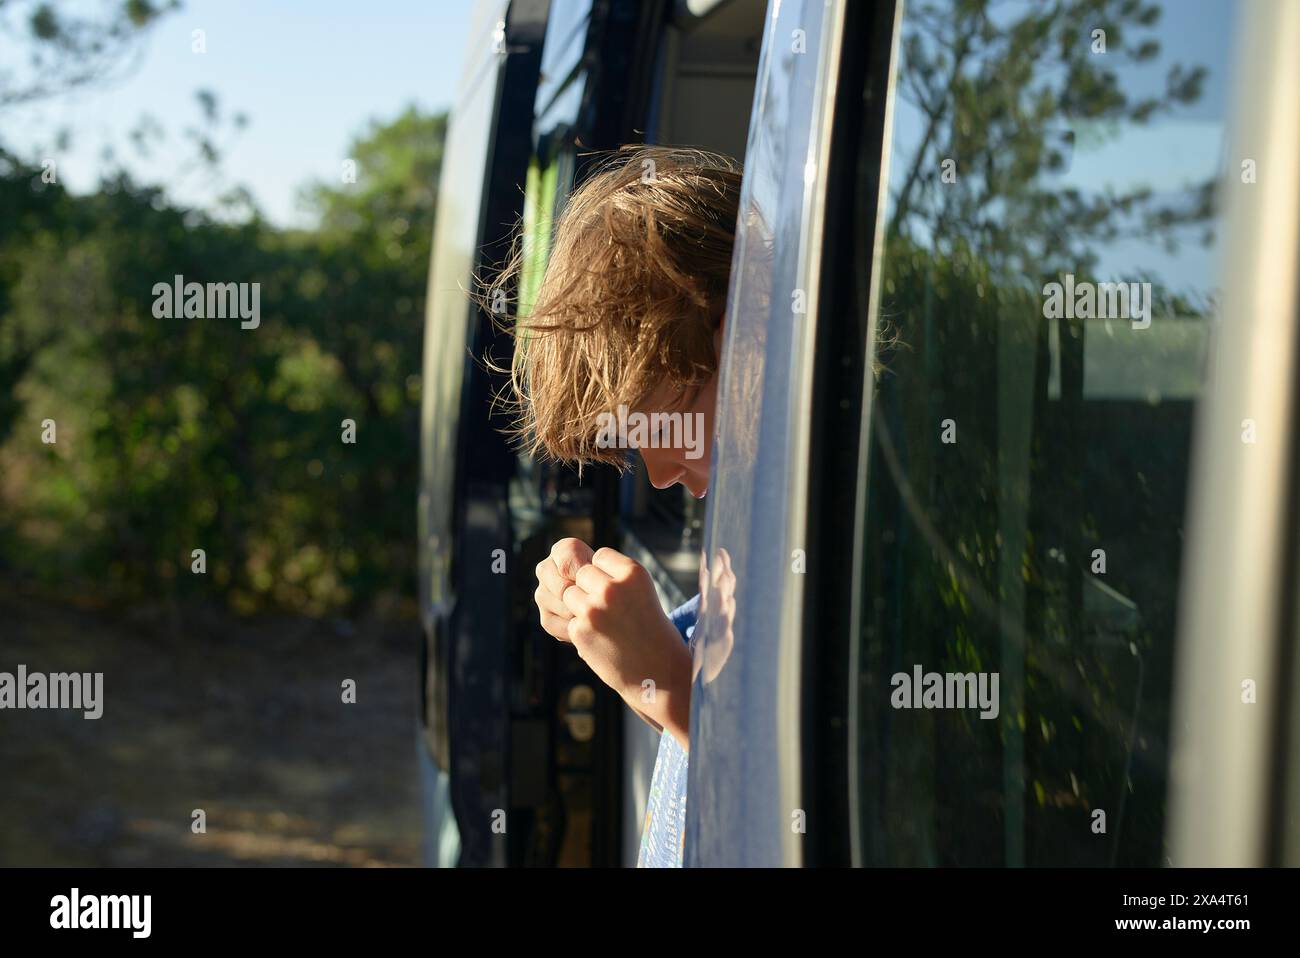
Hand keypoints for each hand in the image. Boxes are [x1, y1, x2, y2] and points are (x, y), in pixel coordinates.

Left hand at [533, 538, 691, 749]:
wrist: (658, 672)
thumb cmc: (650, 628)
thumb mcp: (640, 591)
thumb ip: (611, 575)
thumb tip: (564, 566)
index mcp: (633, 572)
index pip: (600, 556)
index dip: (605, 574)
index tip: (619, 591)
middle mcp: (612, 588)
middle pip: (581, 573)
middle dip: (589, 588)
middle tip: (610, 609)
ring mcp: (594, 610)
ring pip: (569, 593)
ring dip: (580, 607)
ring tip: (606, 623)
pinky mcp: (580, 631)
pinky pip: (569, 619)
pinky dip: (581, 628)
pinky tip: (602, 639)